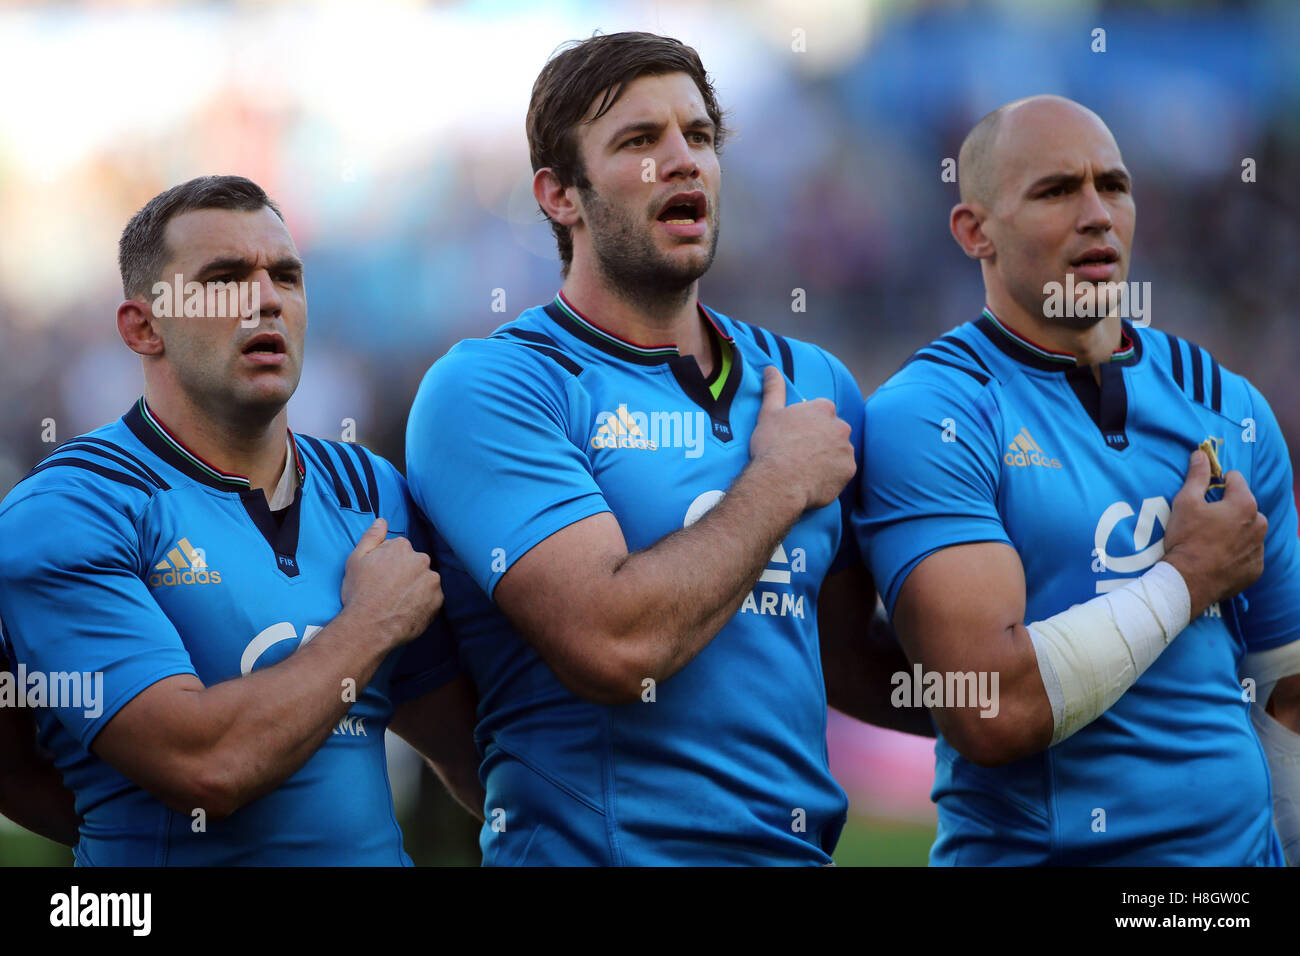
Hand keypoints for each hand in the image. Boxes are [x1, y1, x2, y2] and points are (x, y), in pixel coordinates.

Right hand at [340, 518, 443, 647]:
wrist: (370, 626)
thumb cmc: (359, 593)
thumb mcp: (356, 559)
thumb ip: (371, 537)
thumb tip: (382, 521)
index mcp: (402, 547)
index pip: (399, 549)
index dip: (387, 563)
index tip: (379, 576)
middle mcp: (421, 560)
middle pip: (414, 563)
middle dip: (404, 574)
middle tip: (387, 591)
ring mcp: (432, 580)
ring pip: (424, 580)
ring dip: (415, 587)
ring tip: (397, 602)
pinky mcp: (438, 600)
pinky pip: (431, 597)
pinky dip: (422, 602)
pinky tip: (407, 610)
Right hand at [749, 365, 855, 511]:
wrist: (779, 481)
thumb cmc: (772, 445)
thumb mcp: (769, 413)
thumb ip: (774, 388)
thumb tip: (771, 368)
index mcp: (823, 408)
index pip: (822, 411)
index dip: (808, 424)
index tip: (796, 435)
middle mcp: (840, 426)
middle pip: (833, 431)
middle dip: (822, 440)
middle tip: (800, 453)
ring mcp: (847, 449)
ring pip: (839, 451)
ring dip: (828, 458)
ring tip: (806, 469)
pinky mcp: (849, 470)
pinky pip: (842, 471)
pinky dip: (832, 475)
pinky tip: (814, 480)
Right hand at [1162, 450, 1266, 617]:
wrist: (1187, 581)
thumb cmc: (1186, 539)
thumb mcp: (1185, 502)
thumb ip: (1197, 476)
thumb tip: (1201, 454)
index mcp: (1244, 504)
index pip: (1235, 480)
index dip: (1217, 484)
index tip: (1203, 495)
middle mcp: (1259, 524)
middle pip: (1244, 506)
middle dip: (1228, 509)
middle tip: (1205, 521)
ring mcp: (1259, 548)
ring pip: (1248, 531)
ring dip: (1234, 531)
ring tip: (1210, 541)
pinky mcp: (1255, 569)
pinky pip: (1248, 554)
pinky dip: (1236, 553)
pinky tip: (1217, 557)